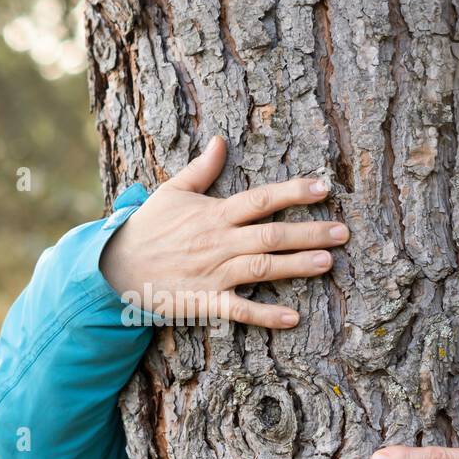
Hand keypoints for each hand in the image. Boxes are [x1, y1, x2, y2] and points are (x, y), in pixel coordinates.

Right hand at [100, 136, 348, 328]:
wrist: (115, 267)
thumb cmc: (147, 228)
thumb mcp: (171, 191)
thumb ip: (202, 169)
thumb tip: (220, 140)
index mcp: (214, 213)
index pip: (261, 199)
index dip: (293, 192)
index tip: (324, 188)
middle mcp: (219, 242)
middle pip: (270, 235)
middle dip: (309, 232)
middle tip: (343, 231)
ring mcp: (214, 273)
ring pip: (261, 268)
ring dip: (296, 266)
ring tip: (328, 263)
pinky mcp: (205, 302)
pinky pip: (238, 309)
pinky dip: (265, 315)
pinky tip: (292, 318)